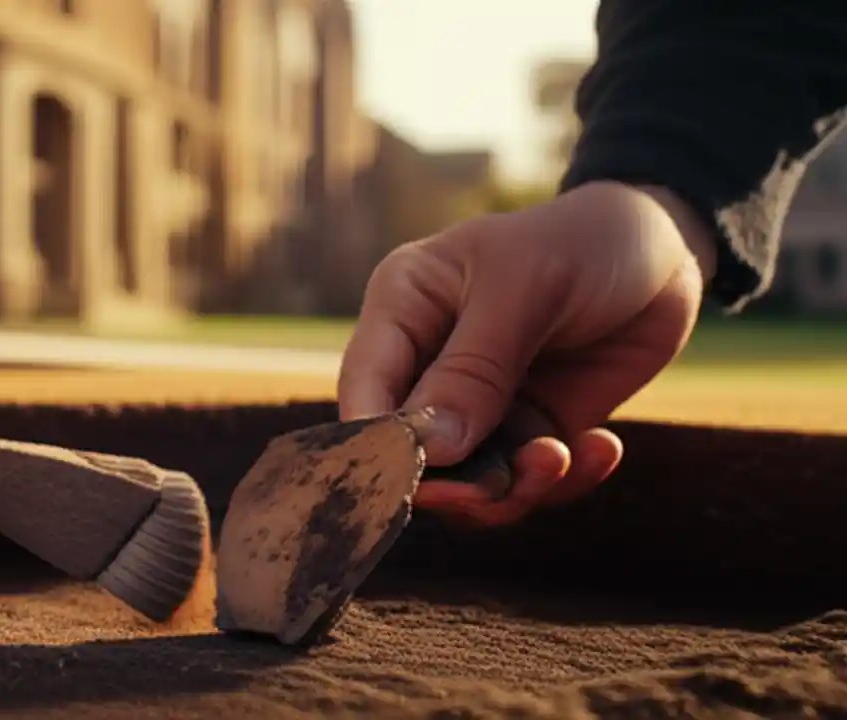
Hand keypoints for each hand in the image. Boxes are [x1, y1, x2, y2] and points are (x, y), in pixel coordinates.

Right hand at [338, 181, 716, 526]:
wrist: (666, 248)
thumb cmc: (580, 242)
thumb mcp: (525, 290)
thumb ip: (474, 370)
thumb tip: (432, 448)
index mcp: (403, 307)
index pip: (366, 388)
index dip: (379, 442)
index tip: (419, 479)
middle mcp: (429, 360)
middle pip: (411, 449)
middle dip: (455, 480)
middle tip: (504, 485)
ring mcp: (479, 400)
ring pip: (467, 477)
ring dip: (513, 487)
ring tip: (563, 457)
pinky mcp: (531, 426)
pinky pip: (526, 479)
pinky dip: (563, 481)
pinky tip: (602, 447)